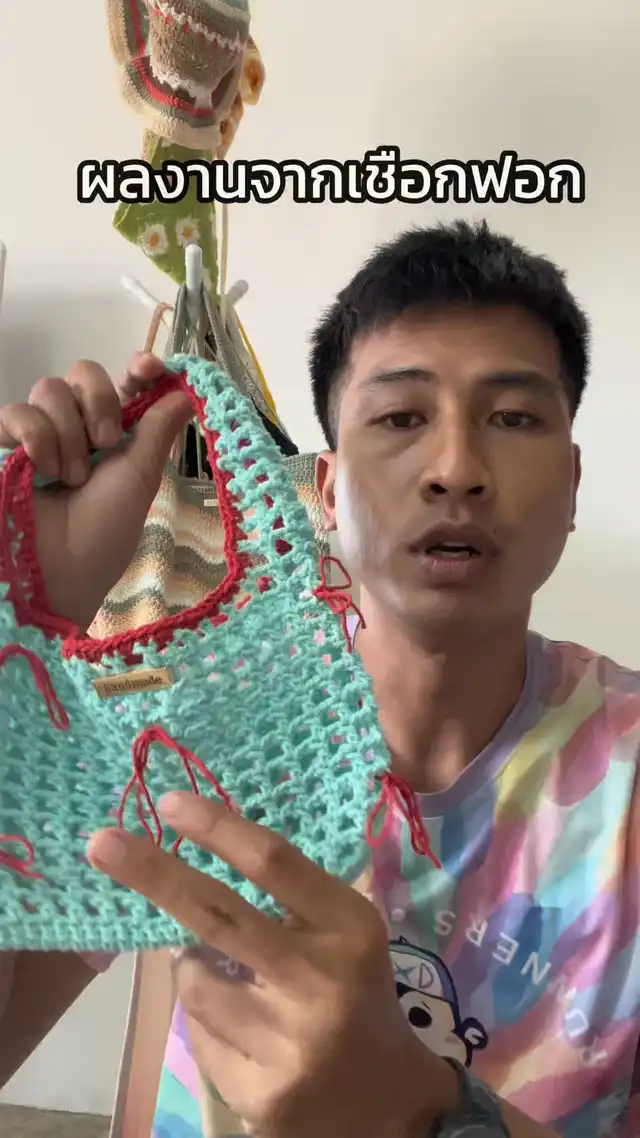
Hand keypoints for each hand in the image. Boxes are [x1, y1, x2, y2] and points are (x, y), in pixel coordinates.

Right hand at [0, 354, 192, 628]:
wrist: (57, 570)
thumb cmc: (104, 532)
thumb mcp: (141, 477)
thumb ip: (158, 428)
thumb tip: (187, 390)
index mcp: (115, 436)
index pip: (124, 385)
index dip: (137, 369)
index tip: (147, 368)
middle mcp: (76, 428)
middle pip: (83, 373)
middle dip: (99, 403)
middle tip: (106, 444)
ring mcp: (39, 434)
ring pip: (51, 389)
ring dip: (68, 433)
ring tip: (70, 478)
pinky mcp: (5, 444)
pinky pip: (17, 412)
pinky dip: (36, 437)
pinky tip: (42, 472)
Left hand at [87, 794, 457, 1137]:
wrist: (387, 1105)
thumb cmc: (356, 995)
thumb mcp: (344, 934)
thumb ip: (288, 900)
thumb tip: (192, 859)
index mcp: (348, 927)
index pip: (274, 862)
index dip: (217, 828)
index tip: (168, 803)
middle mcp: (319, 980)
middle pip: (217, 913)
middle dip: (154, 873)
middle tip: (102, 842)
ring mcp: (287, 1042)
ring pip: (193, 980)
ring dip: (195, 970)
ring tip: (236, 984)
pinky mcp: (260, 1093)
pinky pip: (198, 1035)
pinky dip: (207, 1023)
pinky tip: (247, 1035)